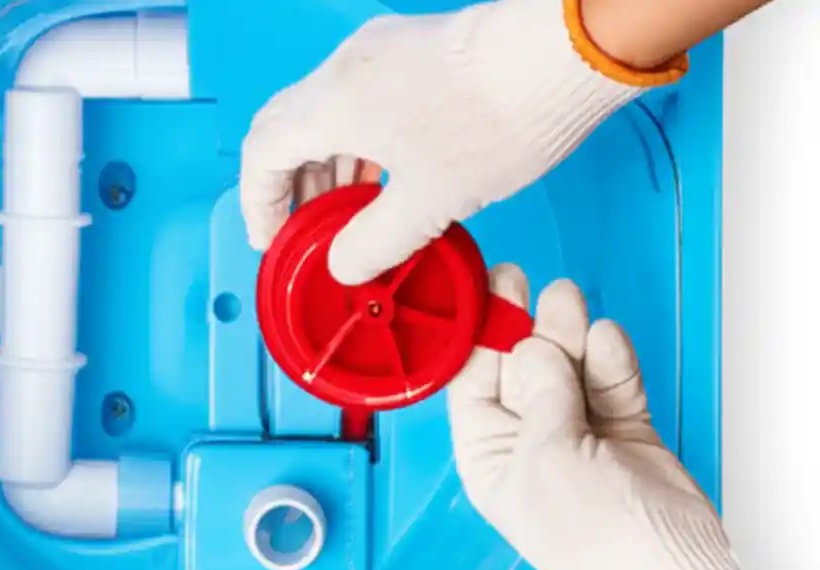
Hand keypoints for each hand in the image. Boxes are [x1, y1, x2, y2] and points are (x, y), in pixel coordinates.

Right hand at [239, 0, 684, 284]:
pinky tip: (387, 177)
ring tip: (349, 214)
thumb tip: (345, 266)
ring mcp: (380, 51)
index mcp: (336, 102)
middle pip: (288, 129)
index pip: (264, 152)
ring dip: (327, 166)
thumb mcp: (430, 203)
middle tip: (306, 232)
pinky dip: (358, 142)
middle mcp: (348, 67)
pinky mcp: (413, 50)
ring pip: (326, 114)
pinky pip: (361, 99)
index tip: (271, 240)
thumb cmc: (501, 116)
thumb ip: (374, 243)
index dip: (259, 204)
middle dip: (290, 187)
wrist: (565, 54)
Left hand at [447, 266, 799, 569]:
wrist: (671, 569)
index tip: (479, 294)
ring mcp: (576, 434)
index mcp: (487, 458)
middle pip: (518, 368)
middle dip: (521, 326)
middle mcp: (526, 443)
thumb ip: (539, 393)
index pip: (471, 384)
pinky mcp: (622, 429)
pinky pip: (608, 382)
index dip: (475, 338)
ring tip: (567, 301)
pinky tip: (603, 339)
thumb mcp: (546, 457)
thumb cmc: (593, 540)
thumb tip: (532, 346)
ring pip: (566, 368)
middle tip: (520, 283)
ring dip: (566, 334)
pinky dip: (607, 359)